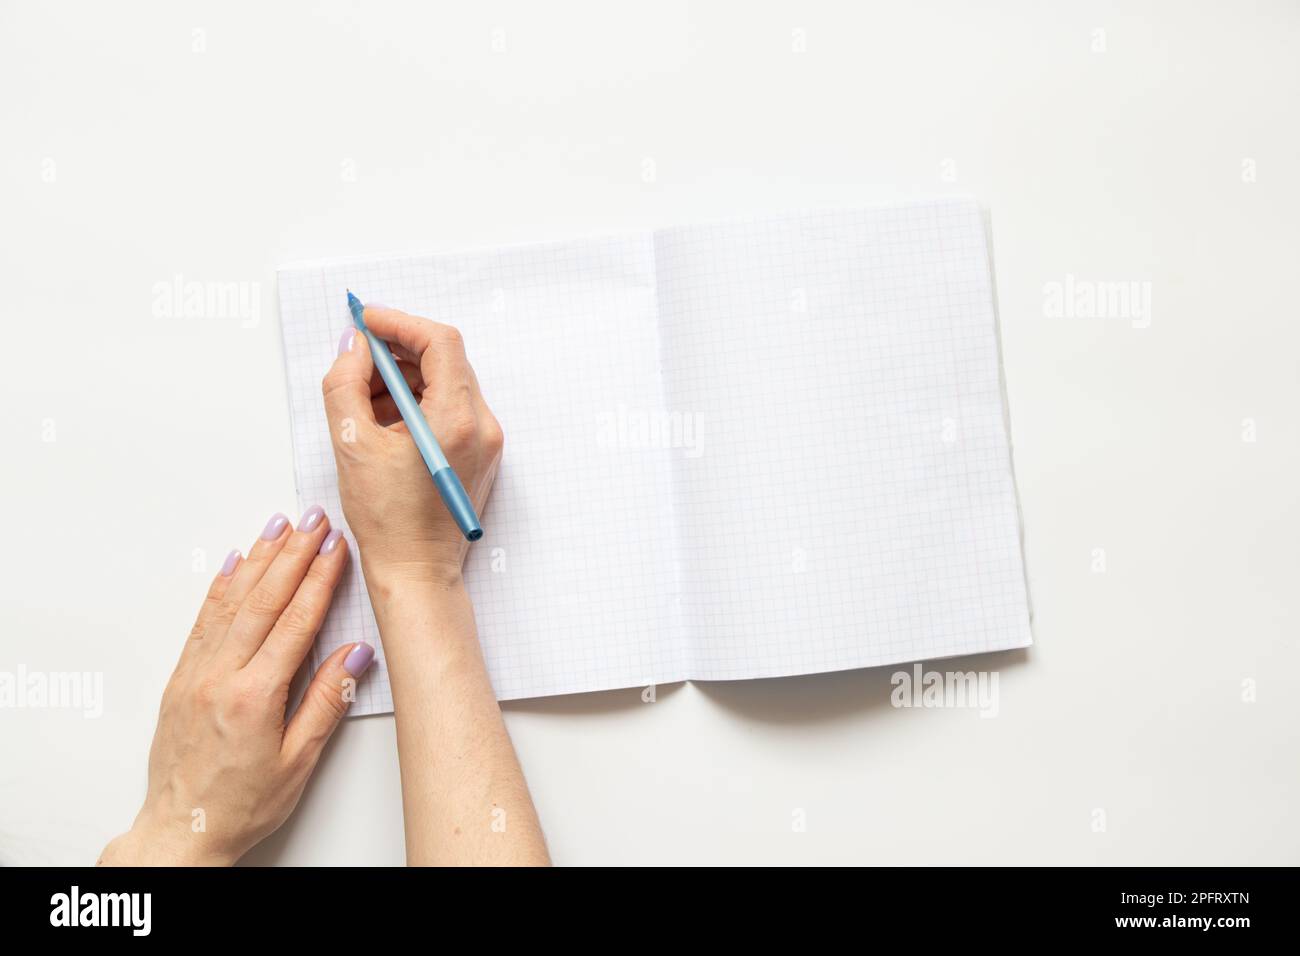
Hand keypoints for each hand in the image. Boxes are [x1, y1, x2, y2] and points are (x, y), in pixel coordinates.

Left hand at [98, 509, 371, 865]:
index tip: (336, 548)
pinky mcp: (181, 679)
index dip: (319, 579)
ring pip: (231, 602)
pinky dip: (222, 587)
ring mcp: (195, 674)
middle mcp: (219, 677)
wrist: (181, 832)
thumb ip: (327, 701)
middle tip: (314, 520)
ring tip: (280, 526)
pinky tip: (235, 564)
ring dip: (259, 559)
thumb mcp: (298, 761)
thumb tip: (355, 654)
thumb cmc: (240, 806)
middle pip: (264, 600)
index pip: (295, 622)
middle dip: (293, 553)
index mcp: (254, 697)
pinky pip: (203, 620)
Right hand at [321, 306, 503, 584]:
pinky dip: (417, 402)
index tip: (366, 321)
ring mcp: (487, 439)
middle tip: (356, 360)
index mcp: (456, 420)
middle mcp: (483, 425)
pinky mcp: (481, 452)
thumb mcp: (351, 444)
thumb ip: (345, 384)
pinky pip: (451, 407)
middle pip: (445, 360)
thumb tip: (352, 347)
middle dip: (397, 352)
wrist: (417, 571)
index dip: (399, 323)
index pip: (439, 342)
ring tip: (362, 398)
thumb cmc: (387, 519)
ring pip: (446, 382)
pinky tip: (383, 421)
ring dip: (404, 378)